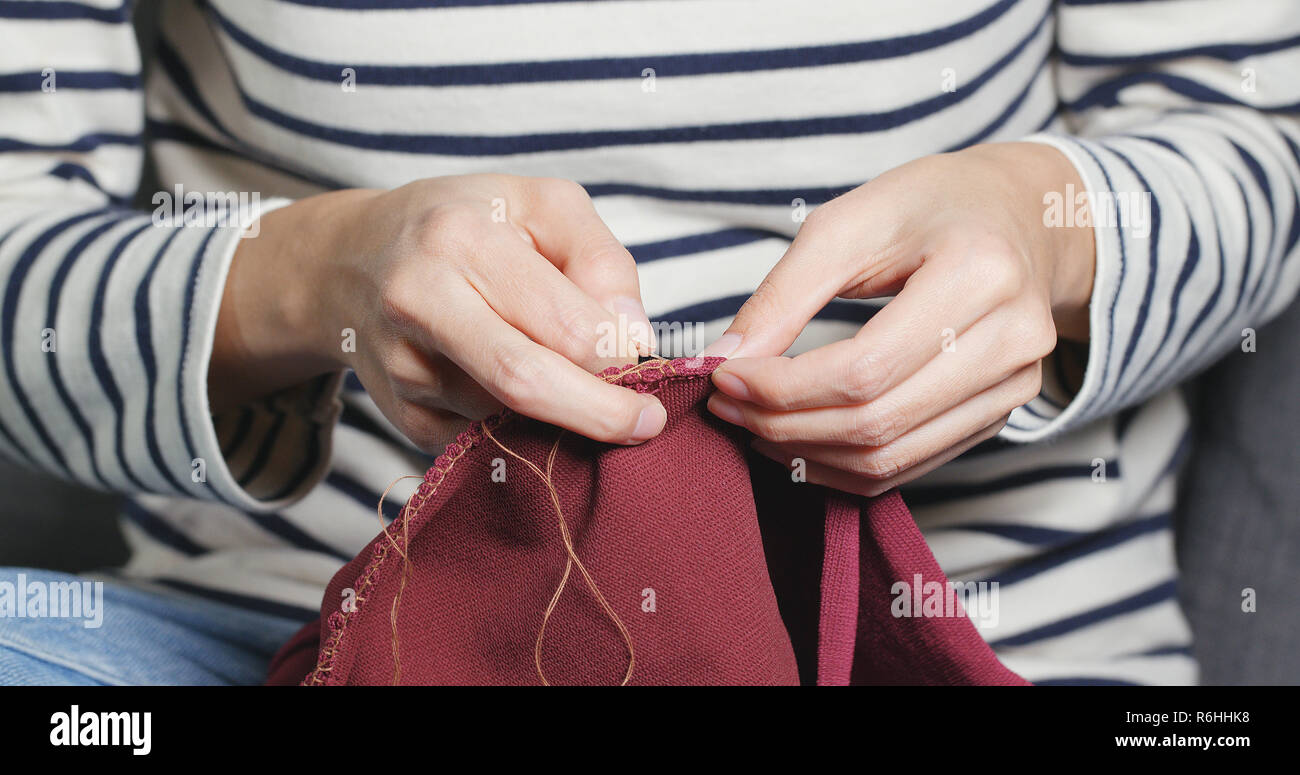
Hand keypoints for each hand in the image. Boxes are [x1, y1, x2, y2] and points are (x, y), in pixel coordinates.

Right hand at [210, 175, 664, 450]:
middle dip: (598, 414)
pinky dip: (524, 424)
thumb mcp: (541, 205)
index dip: (618, 358)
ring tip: (573, 379)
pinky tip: (525, 390)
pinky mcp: (405, 416)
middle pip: (524, 383)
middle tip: (647, 425)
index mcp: (459, 240)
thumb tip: (632, 339)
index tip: (654, 373)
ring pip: (511, 415)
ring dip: (560, 412)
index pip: (559, 323)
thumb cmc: (466, 224)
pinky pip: (488, 436)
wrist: (350, 261)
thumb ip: (600, 259)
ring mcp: (405, 367)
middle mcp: (419, 302)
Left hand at [701, 143, 1095, 495]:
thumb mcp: (847, 224)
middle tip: (728, 405)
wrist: (1020, 215)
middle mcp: (1014, 339)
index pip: (863, 370)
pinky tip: (799, 441)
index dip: (782, 388)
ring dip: (808, 453)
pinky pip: (911, 465)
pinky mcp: (1001, 414)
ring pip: (891, 456)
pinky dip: (843, 467)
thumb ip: (782, 295)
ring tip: (754, 424)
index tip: (723, 376)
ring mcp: (1016, 386)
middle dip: (784, 424)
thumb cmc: (929, 207)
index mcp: (980, 274)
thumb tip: (725, 360)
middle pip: (876, 422)